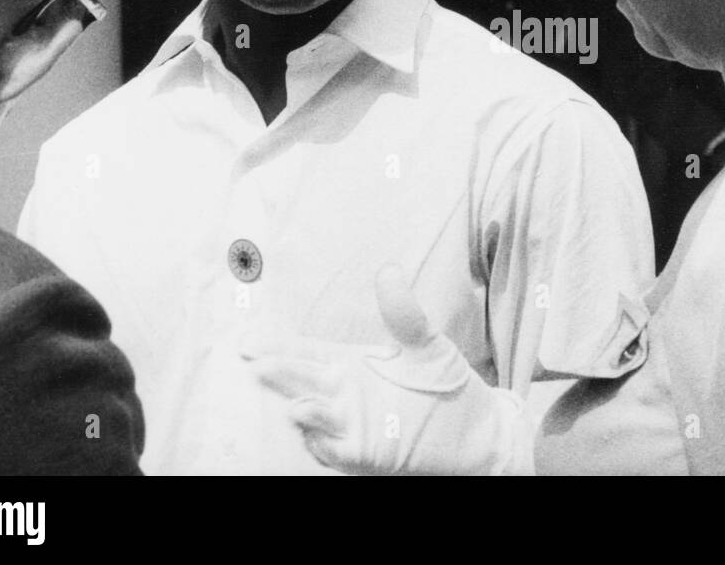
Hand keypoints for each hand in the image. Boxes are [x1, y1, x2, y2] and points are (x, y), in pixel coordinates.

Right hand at [245, 265, 533, 474]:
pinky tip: (319, 432)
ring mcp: (353, 424)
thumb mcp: (425, 343)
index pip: (305, 351)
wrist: (477, 427)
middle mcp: (344, 394)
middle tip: (255, 363)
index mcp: (351, 364)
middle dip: (278, 372)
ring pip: (315, 419)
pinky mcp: (369, 452)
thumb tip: (388, 271)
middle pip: (301, 381)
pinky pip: (338, 449)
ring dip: (303, 412)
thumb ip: (404, 314)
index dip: (277, 344)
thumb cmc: (445, 381)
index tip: (248, 338)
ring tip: (298, 405)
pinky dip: (326, 442)